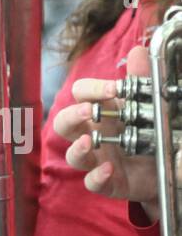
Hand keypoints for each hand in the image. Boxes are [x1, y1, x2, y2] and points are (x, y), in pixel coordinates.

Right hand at [59, 46, 161, 219]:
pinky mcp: (109, 182)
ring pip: (72, 155)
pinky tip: (108, 169)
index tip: (112, 91)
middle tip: (88, 113)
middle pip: (64, 124)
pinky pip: (92, 182)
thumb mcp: (155, 103)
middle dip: (71, 117)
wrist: (174, 162)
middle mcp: (96, 134)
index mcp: (105, 111)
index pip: (82, 94)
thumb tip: (138, 52)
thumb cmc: (159, 131)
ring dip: (77, 148)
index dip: (90, 90)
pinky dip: (96, 177)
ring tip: (90, 143)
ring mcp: (99, 159)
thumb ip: (145, 79)